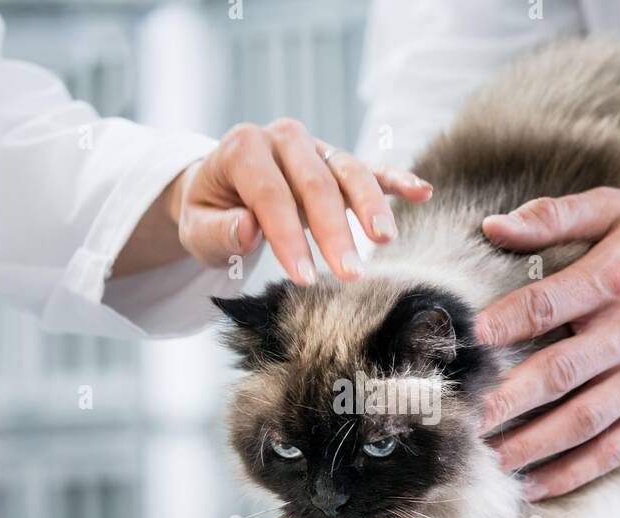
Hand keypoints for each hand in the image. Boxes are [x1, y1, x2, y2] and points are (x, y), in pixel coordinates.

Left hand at [115, 118, 431, 281]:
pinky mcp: (336, 161)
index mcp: (244, 148)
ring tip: (385, 239)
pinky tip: (422, 192)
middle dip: (334, 231)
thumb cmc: (209, 212)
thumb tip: (248, 229)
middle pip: (316, 183)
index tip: (305, 278)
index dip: (289, 238)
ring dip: (371, 206)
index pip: (271, 195)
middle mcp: (284, 138)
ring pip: (349, 171)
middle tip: (350, 274)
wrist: (217, 189)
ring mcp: (315, 147)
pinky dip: (396, 179)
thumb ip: (218, 230)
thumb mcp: (197, 227)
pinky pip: (370, 167)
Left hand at [475, 174, 619, 500]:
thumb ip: (555, 217)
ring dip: (533, 445)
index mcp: (617, 277)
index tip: (464, 346)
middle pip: (558, 372)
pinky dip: (577, 470)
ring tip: (488, 461)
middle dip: (505, 400)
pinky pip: (619, 446)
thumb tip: (491, 227)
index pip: (544, 306)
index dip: (500, 327)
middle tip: (462, 420)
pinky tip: (538, 485)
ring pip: (585, 419)